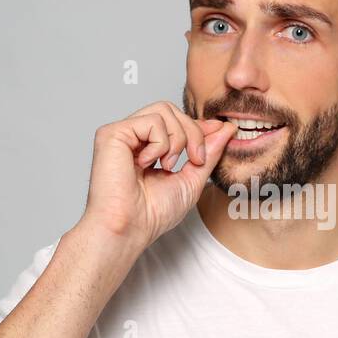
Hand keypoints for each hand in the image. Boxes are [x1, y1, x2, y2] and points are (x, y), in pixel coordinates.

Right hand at [80, 100, 236, 249]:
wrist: (130, 228)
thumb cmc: (152, 214)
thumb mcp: (192, 180)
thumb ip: (208, 153)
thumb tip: (226, 128)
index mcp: (147, 147)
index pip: (176, 120)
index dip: (199, 125)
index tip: (222, 132)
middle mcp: (132, 137)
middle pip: (171, 110)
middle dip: (193, 132)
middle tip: (196, 160)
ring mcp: (121, 133)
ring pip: (163, 110)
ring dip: (178, 139)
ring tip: (168, 166)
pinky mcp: (112, 133)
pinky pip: (152, 121)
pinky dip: (160, 144)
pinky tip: (148, 164)